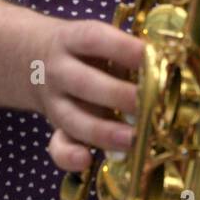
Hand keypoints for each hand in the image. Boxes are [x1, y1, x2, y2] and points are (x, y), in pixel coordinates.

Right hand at [34, 17, 145, 173]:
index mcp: (72, 39)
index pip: (94, 39)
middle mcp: (59, 69)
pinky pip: (56, 145)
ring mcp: (54, 101)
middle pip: (84, 83)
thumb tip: (166, 64)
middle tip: (151, 104)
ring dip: (104, 132)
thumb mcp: (98, 39)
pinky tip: (87, 160)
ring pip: (73, 119)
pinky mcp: (55, 127)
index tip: (150, 56)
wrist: (33, 58)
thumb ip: (124, 51)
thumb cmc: (84, 50)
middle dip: (119, 96)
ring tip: (133, 139)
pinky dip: (69, 156)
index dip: (122, 48)